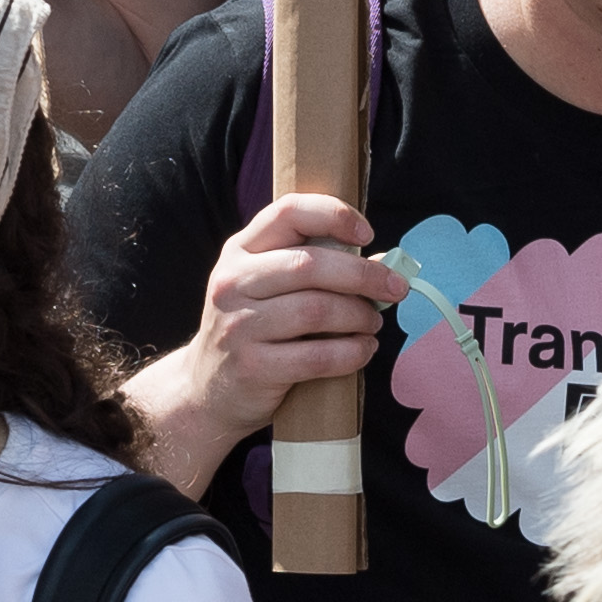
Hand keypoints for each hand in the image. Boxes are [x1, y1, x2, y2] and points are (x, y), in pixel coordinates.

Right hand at [169, 196, 399, 447]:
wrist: (206, 390)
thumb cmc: (253, 330)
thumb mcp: (268, 287)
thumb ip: (315, 268)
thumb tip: (383, 262)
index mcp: (240, 250)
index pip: (288, 212)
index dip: (333, 215)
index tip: (368, 234)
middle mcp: (233, 282)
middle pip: (310, 265)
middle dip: (364, 275)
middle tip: (395, 288)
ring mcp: (238, 325)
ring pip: (317, 310)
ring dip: (359, 316)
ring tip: (374, 323)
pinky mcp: (252, 367)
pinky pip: (316, 357)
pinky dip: (351, 352)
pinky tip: (363, 350)